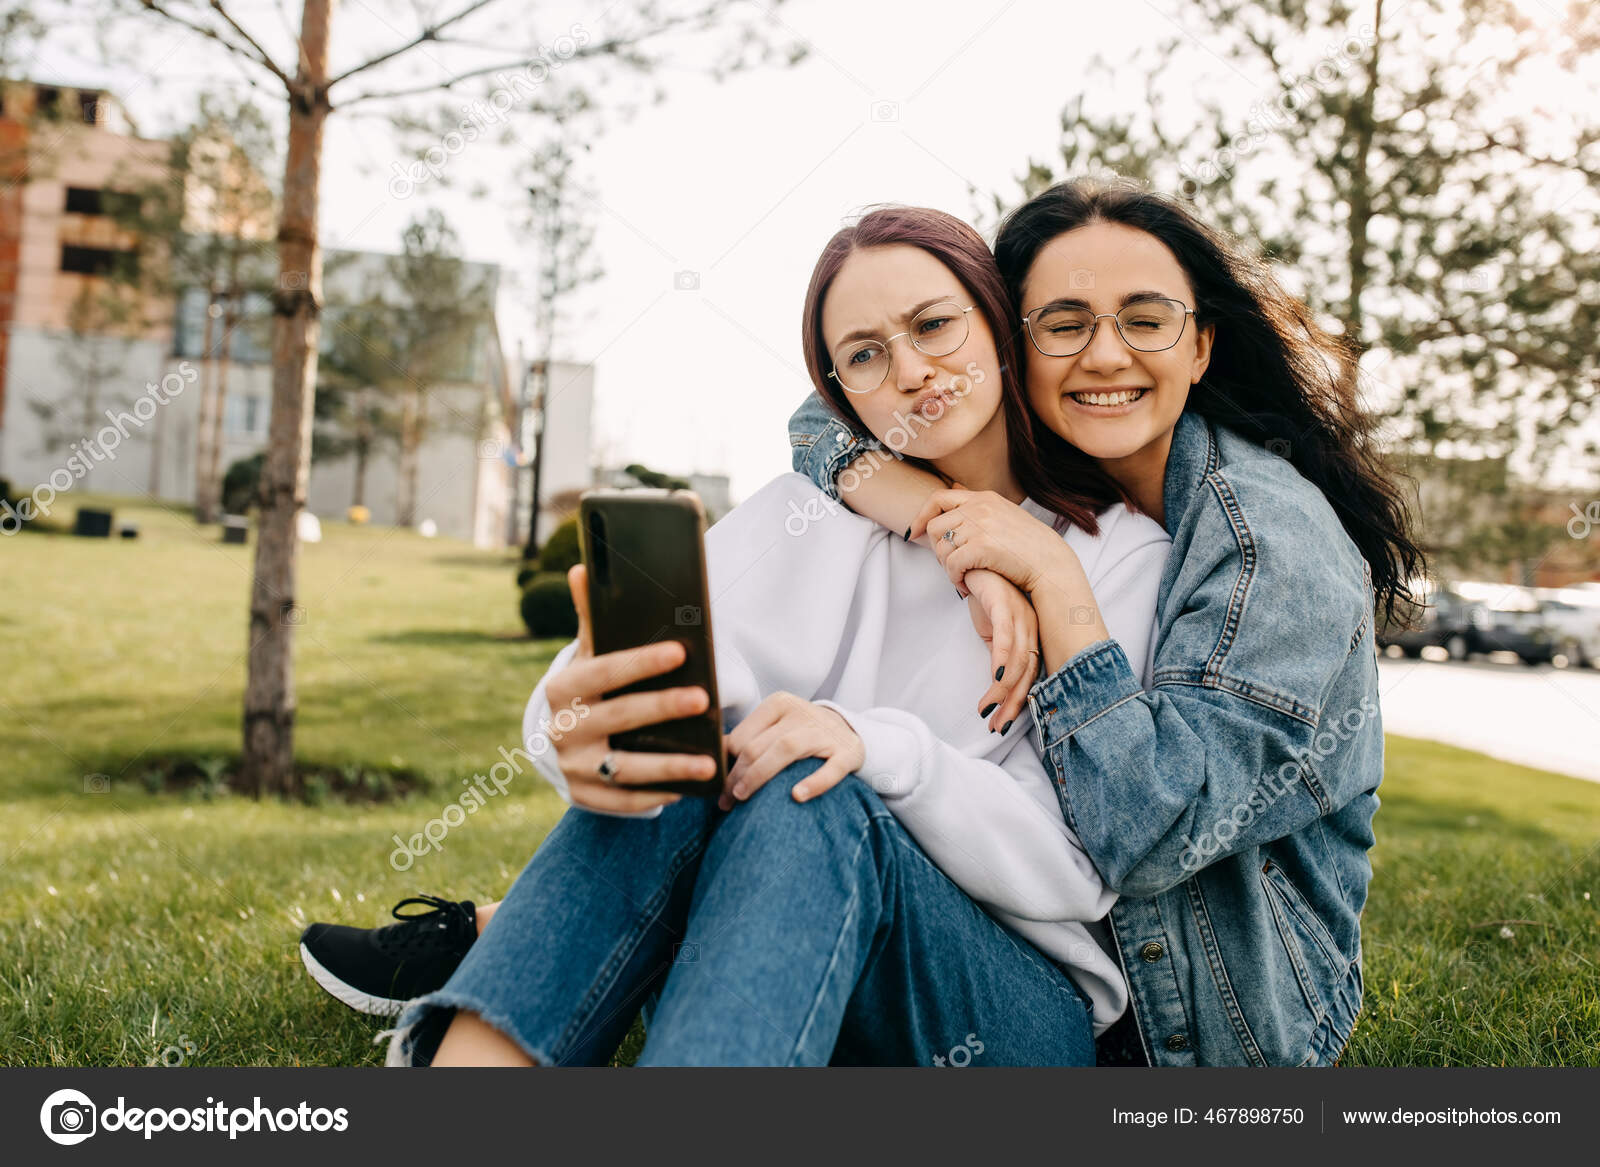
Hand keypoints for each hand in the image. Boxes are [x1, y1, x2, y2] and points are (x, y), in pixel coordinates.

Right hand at [543, 565, 719, 813]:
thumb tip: (584, 567)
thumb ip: (592, 618)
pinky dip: (655, 796)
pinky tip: (688, 788)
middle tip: (703, 699)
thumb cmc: (593, 687)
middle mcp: (562, 729)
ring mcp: (573, 767)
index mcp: (563, 689)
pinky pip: (624, 801)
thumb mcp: (590, 655)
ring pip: (625, 768)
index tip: (681, 651)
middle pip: (620, 717)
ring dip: (669, 766)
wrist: (564, 739)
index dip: (641, 662)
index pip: (604, 672)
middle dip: (663, 708)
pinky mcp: (584, 798)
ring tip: (709, 763)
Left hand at [720, 692, 862, 809]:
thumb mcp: (775, 726)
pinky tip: (797, 796)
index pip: (743, 736)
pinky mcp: (848, 751)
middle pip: (759, 745)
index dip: (726, 763)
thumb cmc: (801, 733)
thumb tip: (710, 756)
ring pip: (786, 749)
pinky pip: (831, 769)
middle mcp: (801, 713)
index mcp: (779, 704)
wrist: (850, 730)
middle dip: (737, 775)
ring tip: (743, 797)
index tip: (718, 788)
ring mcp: (825, 731)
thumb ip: (747, 738)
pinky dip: (814, 782)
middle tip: (726, 800)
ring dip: (760, 776)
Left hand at [909, 488, 1074, 595]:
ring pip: (941, 548)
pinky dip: (955, 579)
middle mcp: (979, 507)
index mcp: (984, 498)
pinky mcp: (981, 547)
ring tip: (962, 578)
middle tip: (950, 566)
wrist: (1052, 564)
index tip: (913, 532)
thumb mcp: (1005, 516)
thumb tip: (955, 499)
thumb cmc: (1031, 547)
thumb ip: (981, 510)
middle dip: (937, 550)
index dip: (921, 515)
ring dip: (947, 568)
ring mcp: (980, 526)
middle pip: (934, 526)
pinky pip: (951, 565)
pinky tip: (966, 586)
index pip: (939, 498)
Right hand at [962, 569, 1041, 731]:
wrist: (971, 558)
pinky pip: (1006, 638)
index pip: (1028, 675)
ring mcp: (1020, 614)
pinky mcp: (1005, 603)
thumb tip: (997, 682)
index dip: (1017, 702)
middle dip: (1013, 704)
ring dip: (1003, 691)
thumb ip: (998, 651)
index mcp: (1029, 634)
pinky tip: (995, 680)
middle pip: (1027, 674)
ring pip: (1018, 662)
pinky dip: (1002, 661)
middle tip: (997, 727)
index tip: (1001, 724)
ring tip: (987, 711)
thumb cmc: (983, 593)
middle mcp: (1030, 626)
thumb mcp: (991, 628)